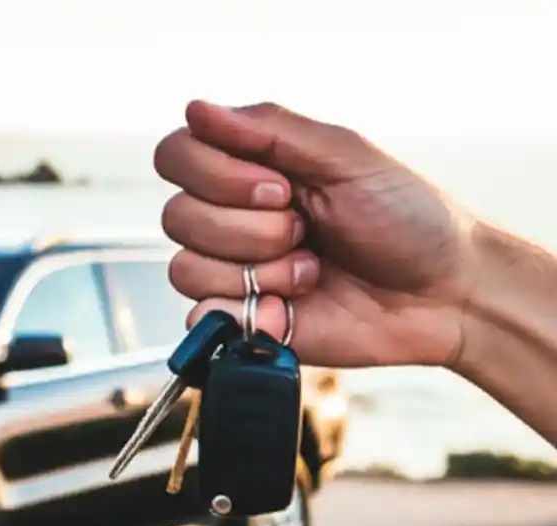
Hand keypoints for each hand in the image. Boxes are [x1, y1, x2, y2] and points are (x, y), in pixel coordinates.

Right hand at [154, 100, 480, 367]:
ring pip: (187, 268)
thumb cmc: (408, 219)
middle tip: (306, 230)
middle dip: (251, 228)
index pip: (177, 156)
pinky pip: (202, 316)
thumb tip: (197, 109)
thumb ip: (271, 130)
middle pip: (177, 216)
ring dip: (259, 271)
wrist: (443, 295)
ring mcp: (233, 270)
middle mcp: (231, 217)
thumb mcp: (346, 157)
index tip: (279, 187)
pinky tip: (292, 306)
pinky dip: (250, 312)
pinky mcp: (240, 319)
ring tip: (310, 271)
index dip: (216, 174)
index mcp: (250, 168)